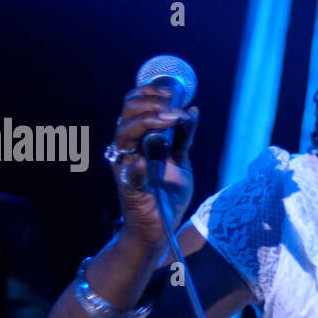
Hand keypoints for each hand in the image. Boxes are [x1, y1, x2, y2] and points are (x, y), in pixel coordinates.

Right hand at [110, 86, 197, 249]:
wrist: (161, 227)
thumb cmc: (167, 193)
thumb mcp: (180, 161)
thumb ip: (182, 137)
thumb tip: (192, 110)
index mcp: (137, 140)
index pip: (133, 106)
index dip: (149, 93)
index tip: (171, 91)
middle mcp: (126, 148)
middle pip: (127, 112)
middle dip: (150, 102)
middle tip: (172, 104)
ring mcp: (125, 166)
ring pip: (125, 132)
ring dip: (149, 121)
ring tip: (171, 118)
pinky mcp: (128, 186)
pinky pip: (129, 171)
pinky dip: (137, 165)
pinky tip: (147, 158)